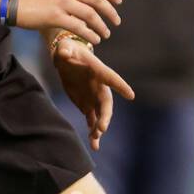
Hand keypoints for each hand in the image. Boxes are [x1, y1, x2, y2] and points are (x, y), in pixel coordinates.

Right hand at [17, 0, 121, 42]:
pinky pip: (78, 27)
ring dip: (101, 26)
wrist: (11, 0)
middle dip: (110, 12)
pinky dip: (89, 34)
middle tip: (116, 22)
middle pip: (97, 0)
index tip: (118, 1)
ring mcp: (62, 2)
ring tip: (105, 34)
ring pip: (90, 15)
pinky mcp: (55, 16)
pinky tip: (94, 41)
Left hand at [52, 33, 134, 150]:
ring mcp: (94, 98)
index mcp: (99, 72)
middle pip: (106, 104)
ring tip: (95, 142)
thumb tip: (63, 53)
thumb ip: (65, 50)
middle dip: (105, 116)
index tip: (131, 95)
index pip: (112, 78)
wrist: (67, 60)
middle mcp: (100, 87)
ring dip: (98, 129)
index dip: (121, 86)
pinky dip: (93, 133)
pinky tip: (94, 145)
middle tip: (102, 128)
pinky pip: (91, 121)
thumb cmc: (68, 50)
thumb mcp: (65, 48)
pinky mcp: (86, 106)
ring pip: (100, 116)